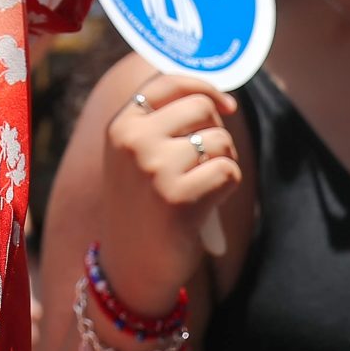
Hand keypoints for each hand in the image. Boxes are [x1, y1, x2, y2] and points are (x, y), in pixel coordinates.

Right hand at [93, 73, 239, 316]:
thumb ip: (163, 123)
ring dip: (224, 163)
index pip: (168, 82)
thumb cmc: (144, 207)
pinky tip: (207, 207)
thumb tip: (220, 98)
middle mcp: (133, 141)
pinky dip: (228, 188)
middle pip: (203, 107)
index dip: (205, 87)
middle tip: (207, 163)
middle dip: (217, 131)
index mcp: (120, 126)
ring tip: (202, 188)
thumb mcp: (137, 157)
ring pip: (221, 141)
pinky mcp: (178, 199)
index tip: (227, 105)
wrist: (130, 268)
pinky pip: (229, 172)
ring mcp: (154, 169)